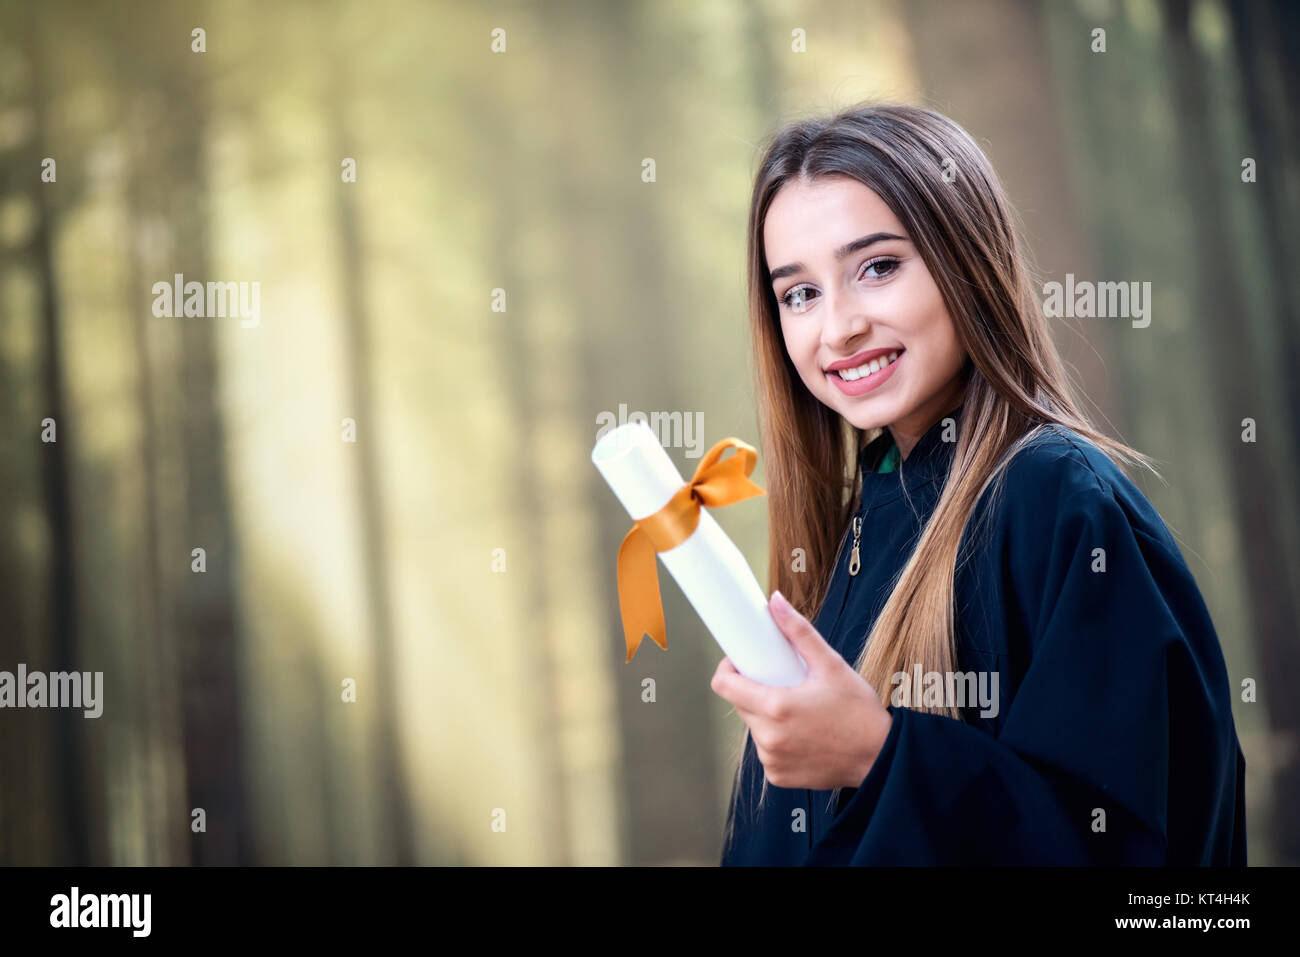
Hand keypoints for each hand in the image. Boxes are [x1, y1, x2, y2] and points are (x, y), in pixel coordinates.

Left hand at [710, 590, 892, 789]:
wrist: (880, 757)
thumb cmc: (859, 711)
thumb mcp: (831, 665)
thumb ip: (799, 632)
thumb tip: (775, 602)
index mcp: (775, 708)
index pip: (724, 686)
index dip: (728, 669)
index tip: (742, 663)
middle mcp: (768, 738)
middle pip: (740, 704)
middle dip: (754, 690)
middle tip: (782, 682)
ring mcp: (772, 760)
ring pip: (754, 728)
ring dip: (766, 716)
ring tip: (797, 710)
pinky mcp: (778, 777)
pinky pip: (766, 750)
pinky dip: (777, 740)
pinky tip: (801, 734)